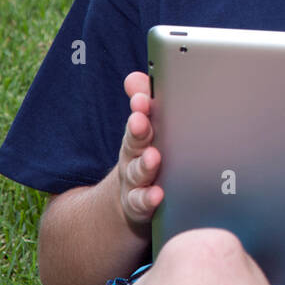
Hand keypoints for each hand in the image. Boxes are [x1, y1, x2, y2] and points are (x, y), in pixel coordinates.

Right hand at [116, 70, 162, 230]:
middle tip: (141, 120)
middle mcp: (133, 159)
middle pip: (134, 143)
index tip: (142, 98)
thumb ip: (143, 103)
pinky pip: (142, 202)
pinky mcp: (140, 207)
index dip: (140, 107)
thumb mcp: (144, 133)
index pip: (139, 118)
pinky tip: (157, 195)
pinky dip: (149, 198)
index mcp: (139, 138)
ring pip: (137, 173)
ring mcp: (136, 184)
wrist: (128, 203)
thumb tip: (135, 77)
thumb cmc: (145, 159)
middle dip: (138, 130)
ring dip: (144, 164)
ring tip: (153, 158)